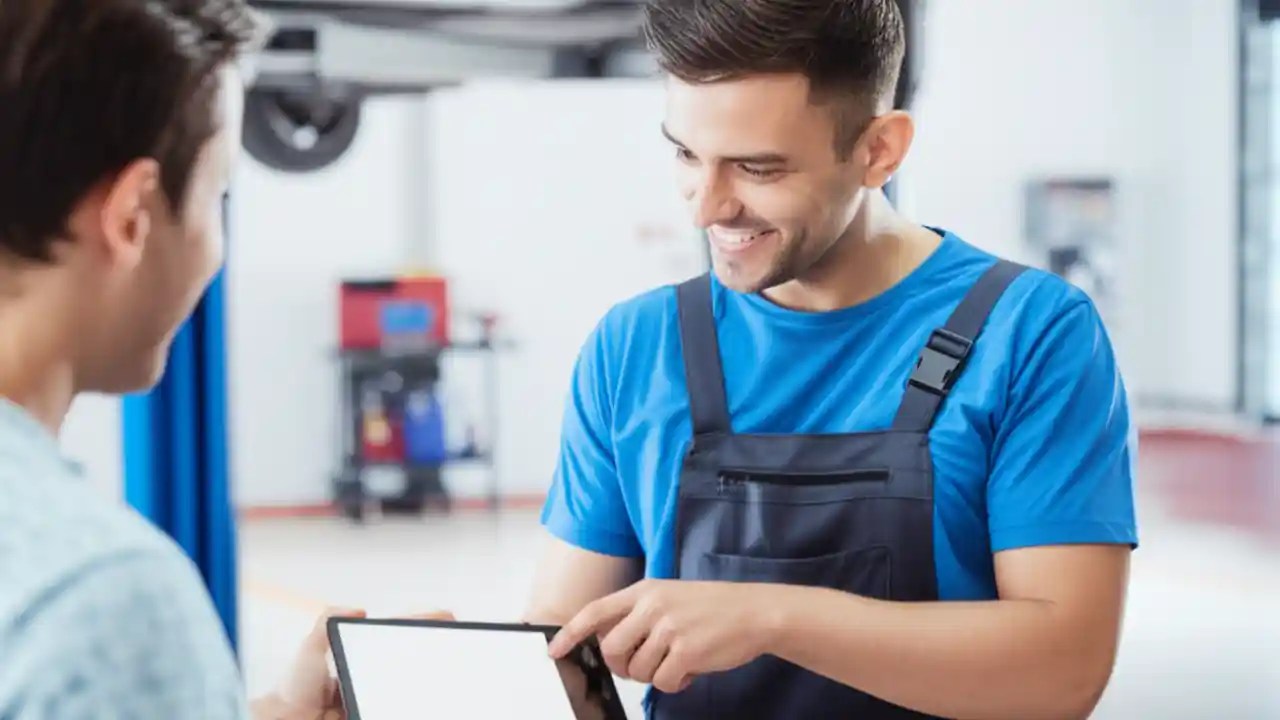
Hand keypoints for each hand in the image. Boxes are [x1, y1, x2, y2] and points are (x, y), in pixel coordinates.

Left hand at [252, 607, 455, 719]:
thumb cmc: (293, 690)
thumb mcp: (309, 648)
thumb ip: (327, 623)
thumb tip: (357, 609)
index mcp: (360, 657)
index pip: (397, 636)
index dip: (421, 625)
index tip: (445, 616)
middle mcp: (372, 677)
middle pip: (412, 660)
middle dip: (437, 649)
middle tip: (458, 641)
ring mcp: (375, 698)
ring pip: (411, 687)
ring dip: (431, 680)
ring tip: (450, 669)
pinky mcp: (375, 710)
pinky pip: (400, 705)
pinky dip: (417, 703)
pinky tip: (432, 699)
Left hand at [547, 580, 779, 693]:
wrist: (754, 612)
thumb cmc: (713, 607)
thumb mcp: (671, 597)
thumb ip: (640, 615)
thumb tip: (610, 645)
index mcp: (645, 591)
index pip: (596, 611)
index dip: (571, 632)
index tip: (554, 650)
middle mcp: (652, 607)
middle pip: (611, 649)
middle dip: (622, 666)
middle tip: (643, 666)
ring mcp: (669, 628)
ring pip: (637, 670)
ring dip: (654, 675)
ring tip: (677, 662)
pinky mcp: (686, 651)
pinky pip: (663, 682)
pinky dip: (675, 684)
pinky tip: (690, 671)